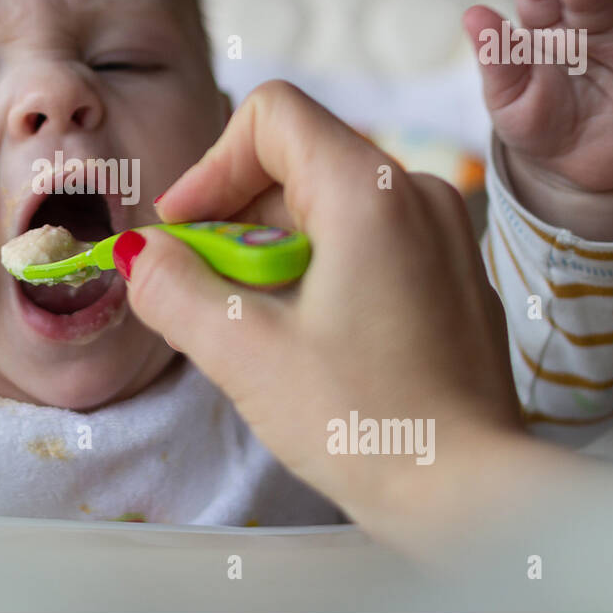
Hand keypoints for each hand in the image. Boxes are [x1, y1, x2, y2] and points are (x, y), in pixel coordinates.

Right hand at [120, 80, 536, 556]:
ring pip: (330, 204)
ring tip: (252, 326)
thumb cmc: (366, 424)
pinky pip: (367, 240)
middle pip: (298, 161)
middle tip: (202, 291)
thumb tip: (138, 253)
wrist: (473, 497)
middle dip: (234, 218)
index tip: (183, 232)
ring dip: (272, 250)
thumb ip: (174, 289)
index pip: (273, 115)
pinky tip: (304, 338)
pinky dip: (318, 268)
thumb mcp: (244, 354)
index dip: (211, 166)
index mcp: (370, 192)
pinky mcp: (450, 274)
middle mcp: (417, 193)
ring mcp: (443, 233)